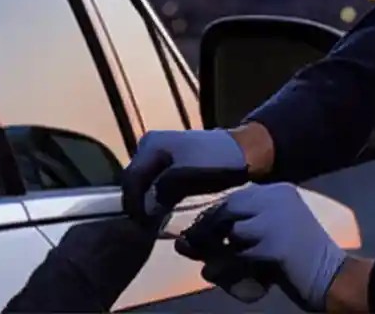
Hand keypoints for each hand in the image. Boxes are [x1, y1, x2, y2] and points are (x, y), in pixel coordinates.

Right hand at [120, 129, 247, 230]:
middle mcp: (149, 146)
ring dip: (145, 203)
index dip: (133, 204)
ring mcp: (158, 153)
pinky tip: (160, 214)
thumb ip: (162, 190)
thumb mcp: (186, 176)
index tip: (140, 227)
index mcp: (151, 144)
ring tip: (150, 225)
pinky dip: (155, 198)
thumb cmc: (216, 162)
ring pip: (143, 183)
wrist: (243, 152)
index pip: (131, 178)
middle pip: (134, 180)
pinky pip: (154, 183)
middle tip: (144, 229)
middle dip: (138, 204)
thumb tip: (144, 210)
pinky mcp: (169, 163)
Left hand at [176, 183, 347, 311]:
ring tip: (220, 270)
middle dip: (207, 232)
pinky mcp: (275, 244)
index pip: (234, 199)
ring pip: (231, 232)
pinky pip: (239, 256)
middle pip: (228, 209)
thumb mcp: (267, 239)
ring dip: (222, 254)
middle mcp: (278, 197)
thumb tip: (183, 240)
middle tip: (192, 250)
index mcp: (279, 192)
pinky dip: (233, 269)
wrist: (334, 279)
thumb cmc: (299, 262)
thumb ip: (232, 235)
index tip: (196, 237)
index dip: (212, 219)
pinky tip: (240, 278)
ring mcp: (278, 219)